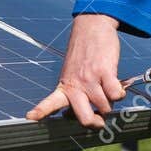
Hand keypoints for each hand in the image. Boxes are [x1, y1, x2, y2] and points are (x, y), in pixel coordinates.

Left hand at [26, 13, 124, 129]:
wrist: (92, 26)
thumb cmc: (84, 55)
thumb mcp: (72, 74)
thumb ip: (76, 94)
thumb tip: (89, 116)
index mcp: (64, 87)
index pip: (49, 103)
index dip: (40, 111)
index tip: (30, 118)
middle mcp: (75, 86)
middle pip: (85, 119)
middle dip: (96, 123)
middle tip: (100, 119)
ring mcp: (90, 79)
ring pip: (106, 108)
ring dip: (111, 103)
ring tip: (108, 90)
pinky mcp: (105, 72)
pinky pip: (116, 95)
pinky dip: (120, 93)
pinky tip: (117, 85)